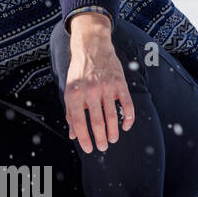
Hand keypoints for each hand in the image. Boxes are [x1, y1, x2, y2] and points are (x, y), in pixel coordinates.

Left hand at [63, 13, 135, 153]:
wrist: (92, 47)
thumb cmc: (79, 71)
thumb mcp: (69, 90)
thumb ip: (71, 113)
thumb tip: (73, 135)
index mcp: (73, 94)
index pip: (78, 122)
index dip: (83, 138)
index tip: (88, 149)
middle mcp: (89, 91)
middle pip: (96, 122)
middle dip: (100, 138)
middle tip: (103, 147)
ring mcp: (106, 87)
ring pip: (112, 116)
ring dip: (113, 131)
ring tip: (113, 140)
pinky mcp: (119, 84)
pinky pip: (127, 105)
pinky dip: (128, 119)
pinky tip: (126, 127)